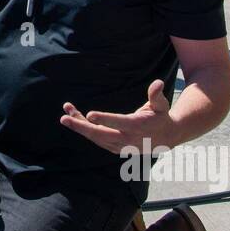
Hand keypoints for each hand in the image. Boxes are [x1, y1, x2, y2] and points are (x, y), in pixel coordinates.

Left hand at [59, 79, 176, 153]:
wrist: (165, 139)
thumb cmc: (160, 117)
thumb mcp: (161, 105)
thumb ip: (156, 95)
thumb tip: (157, 82)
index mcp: (138, 126)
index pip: (119, 123)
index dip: (105, 119)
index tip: (90, 114)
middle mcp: (127, 138)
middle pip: (101, 135)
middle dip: (81, 127)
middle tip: (64, 119)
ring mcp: (120, 146)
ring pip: (96, 137)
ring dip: (79, 125)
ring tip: (66, 113)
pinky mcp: (114, 148)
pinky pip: (96, 139)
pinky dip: (84, 129)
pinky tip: (73, 117)